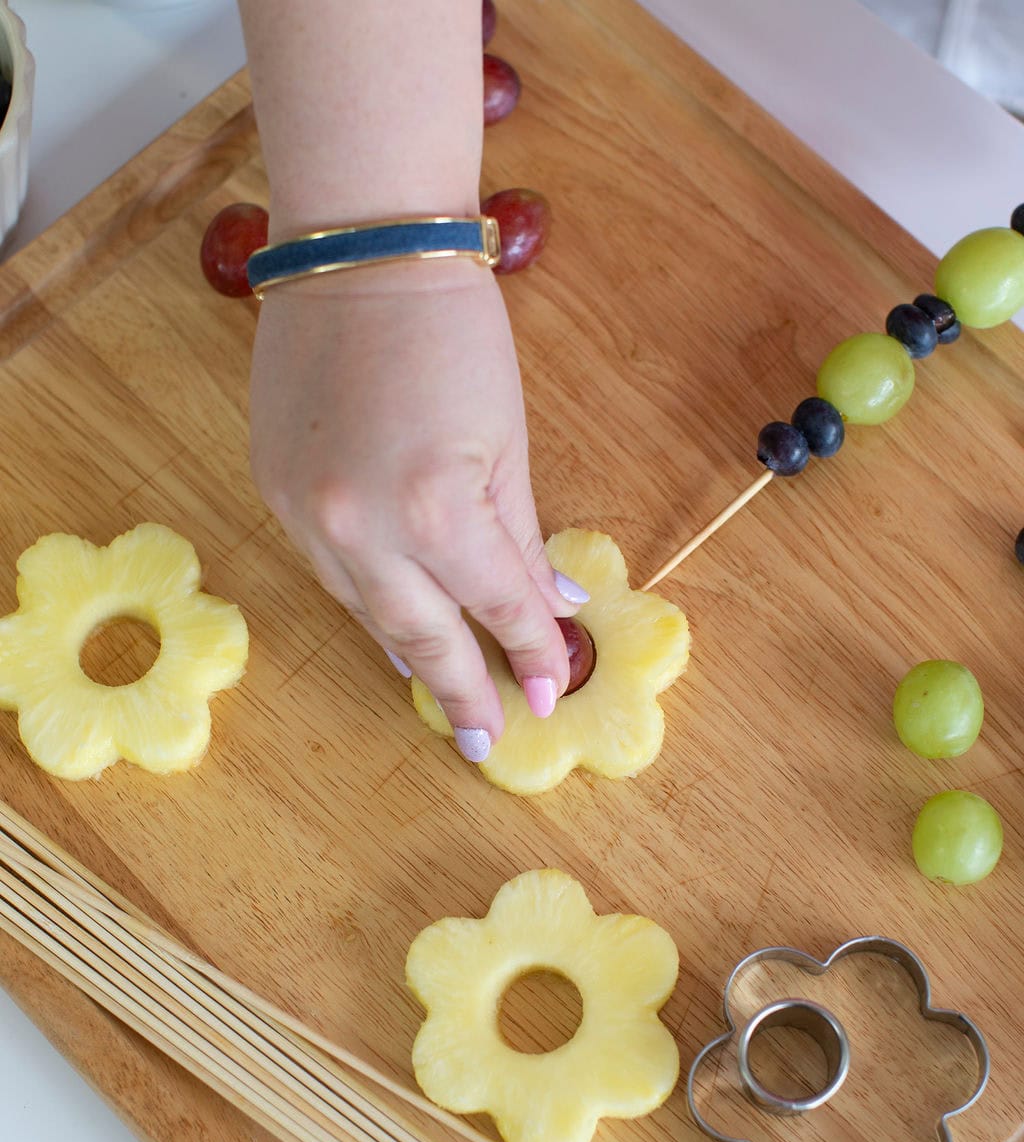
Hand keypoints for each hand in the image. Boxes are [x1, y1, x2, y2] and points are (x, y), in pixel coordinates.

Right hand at [248, 258, 586, 759]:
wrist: (358, 253)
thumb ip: (523, 539)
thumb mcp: (508, 442)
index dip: (529, 652)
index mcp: (437, 510)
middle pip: (420, 635)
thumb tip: (552, 606)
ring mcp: (307, 514)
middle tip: (486, 738)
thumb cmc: (453, 333)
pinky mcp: (276, 493)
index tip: (548, 692)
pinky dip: (366, 603)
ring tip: (441, 691)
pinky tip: (389, 623)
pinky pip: (328, 572)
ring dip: (408, 654)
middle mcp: (361, 527)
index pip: (496, 606)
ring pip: (364, 612)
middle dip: (461, 690)